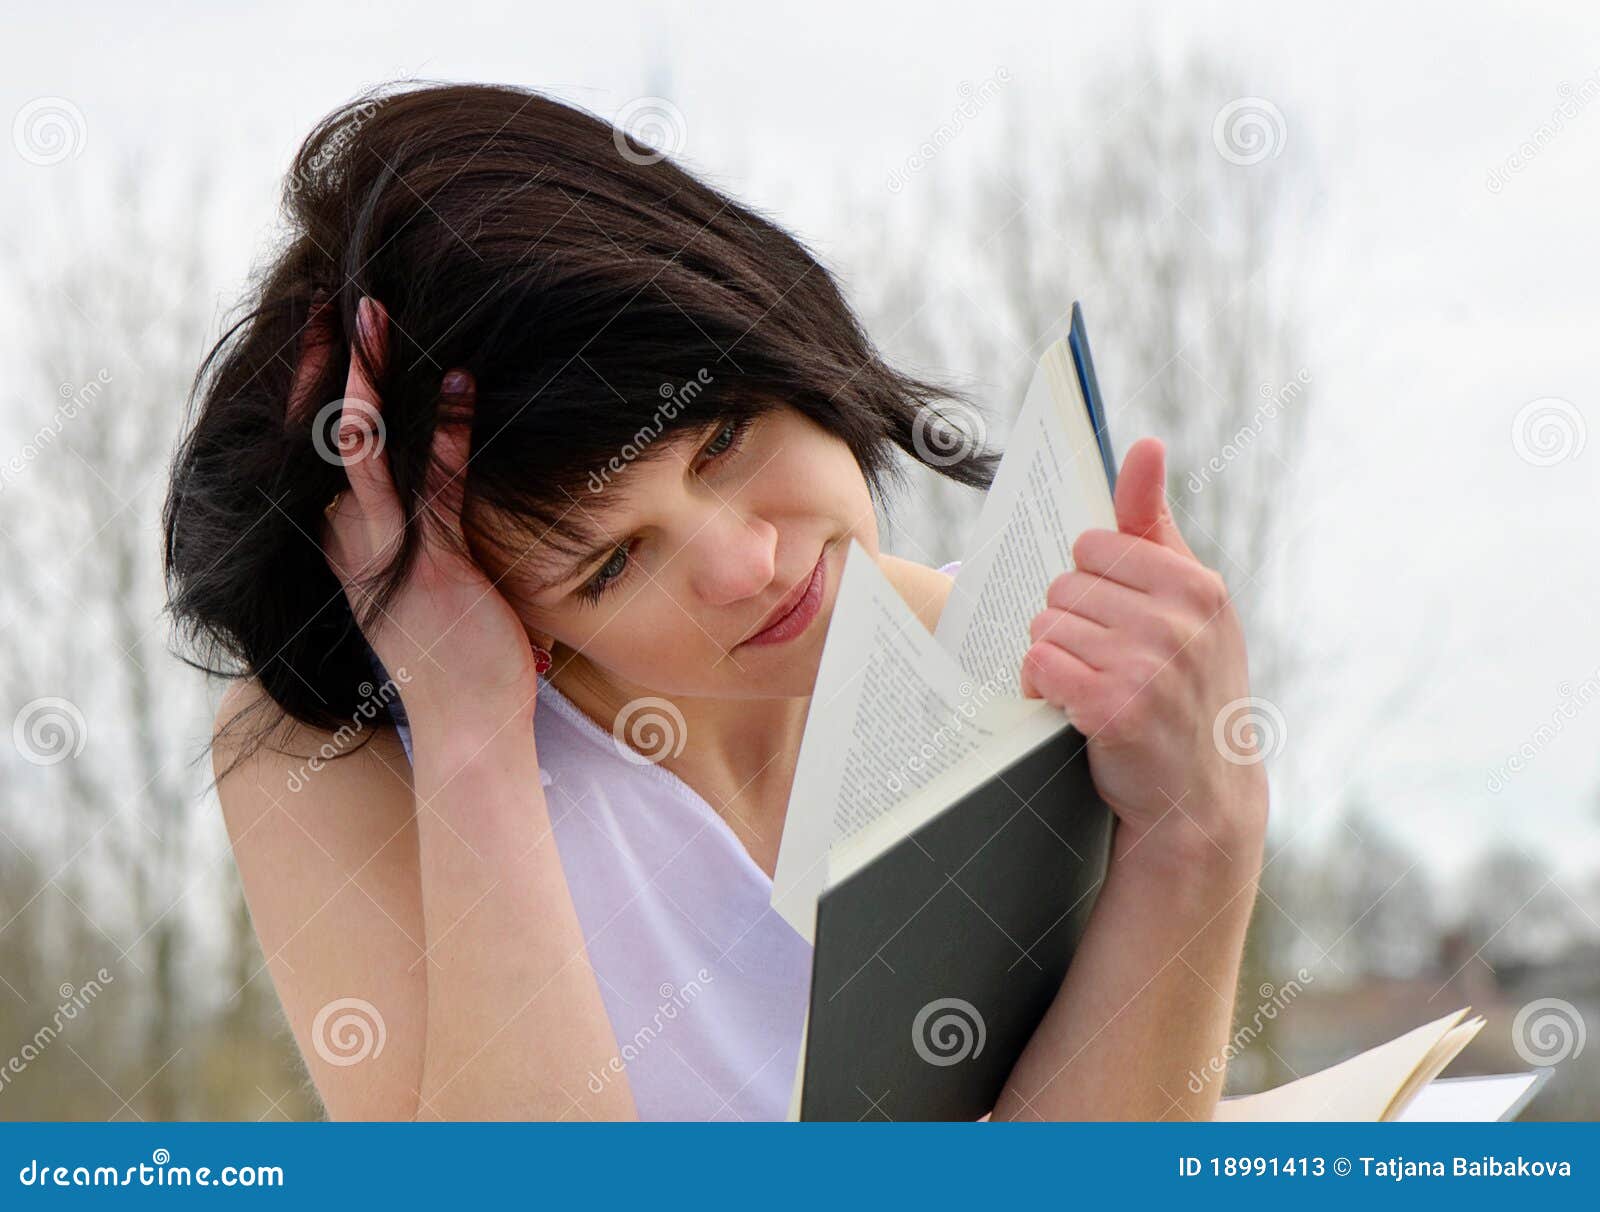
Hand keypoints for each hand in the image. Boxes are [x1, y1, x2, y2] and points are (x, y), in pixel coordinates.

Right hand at [294, 296, 542, 720]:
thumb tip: (441, 480)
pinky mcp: (432, 565)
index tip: (332, 327)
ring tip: (377, 314)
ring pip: (368, 450)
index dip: (322, 385)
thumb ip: (422, 527)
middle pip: (331, 434)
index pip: (323, 448)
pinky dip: (446, 433)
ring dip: (374, 378)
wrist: (469, 726)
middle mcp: (353, 539)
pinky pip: (435, 487)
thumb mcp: (427, 578)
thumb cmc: (459, 652)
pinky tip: (460, 384)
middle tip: (345, 297)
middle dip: (336, 362)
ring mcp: (388, 551)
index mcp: (347, 539)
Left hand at [1019, 438, 1267, 860]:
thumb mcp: (1186, 606)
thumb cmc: (1184, 691)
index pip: (1094, 545)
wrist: (1196, 801)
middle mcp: (1180, 620)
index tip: (1115, 622)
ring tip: (1090, 689)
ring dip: (1054, 659)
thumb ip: (1154, 526)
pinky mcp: (1113, 706)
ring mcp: (1150, 664)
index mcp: (1197, 586)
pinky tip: (1071, 709)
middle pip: (1063, 586)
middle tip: (1102, 665)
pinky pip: (1038, 663)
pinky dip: (1041, 687)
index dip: (1090, 585)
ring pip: (1046, 624)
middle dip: (1069, 624)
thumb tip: (1144, 445)